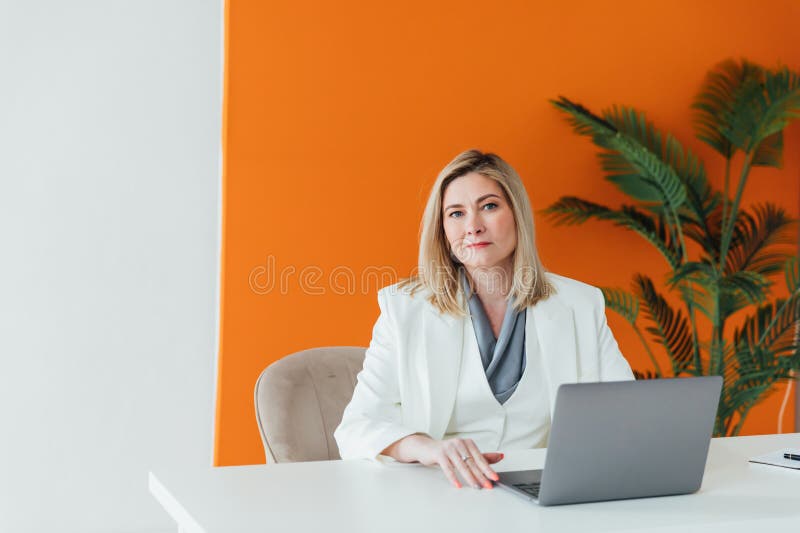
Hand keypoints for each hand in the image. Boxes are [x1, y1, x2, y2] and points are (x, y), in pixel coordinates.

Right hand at [386, 434, 503, 488]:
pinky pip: (448, 467)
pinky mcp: (439, 453)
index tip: (495, 478)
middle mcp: (459, 443)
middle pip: (472, 462)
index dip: (488, 469)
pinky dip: (453, 477)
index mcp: (467, 443)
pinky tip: (458, 484)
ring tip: (476, 486)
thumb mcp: (465, 453)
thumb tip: (500, 456)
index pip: (480, 458)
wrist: (427, 448)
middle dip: (481, 475)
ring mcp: (449, 448)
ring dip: (470, 477)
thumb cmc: (448, 452)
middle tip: (487, 485)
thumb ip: (482, 456)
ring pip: (461, 465)